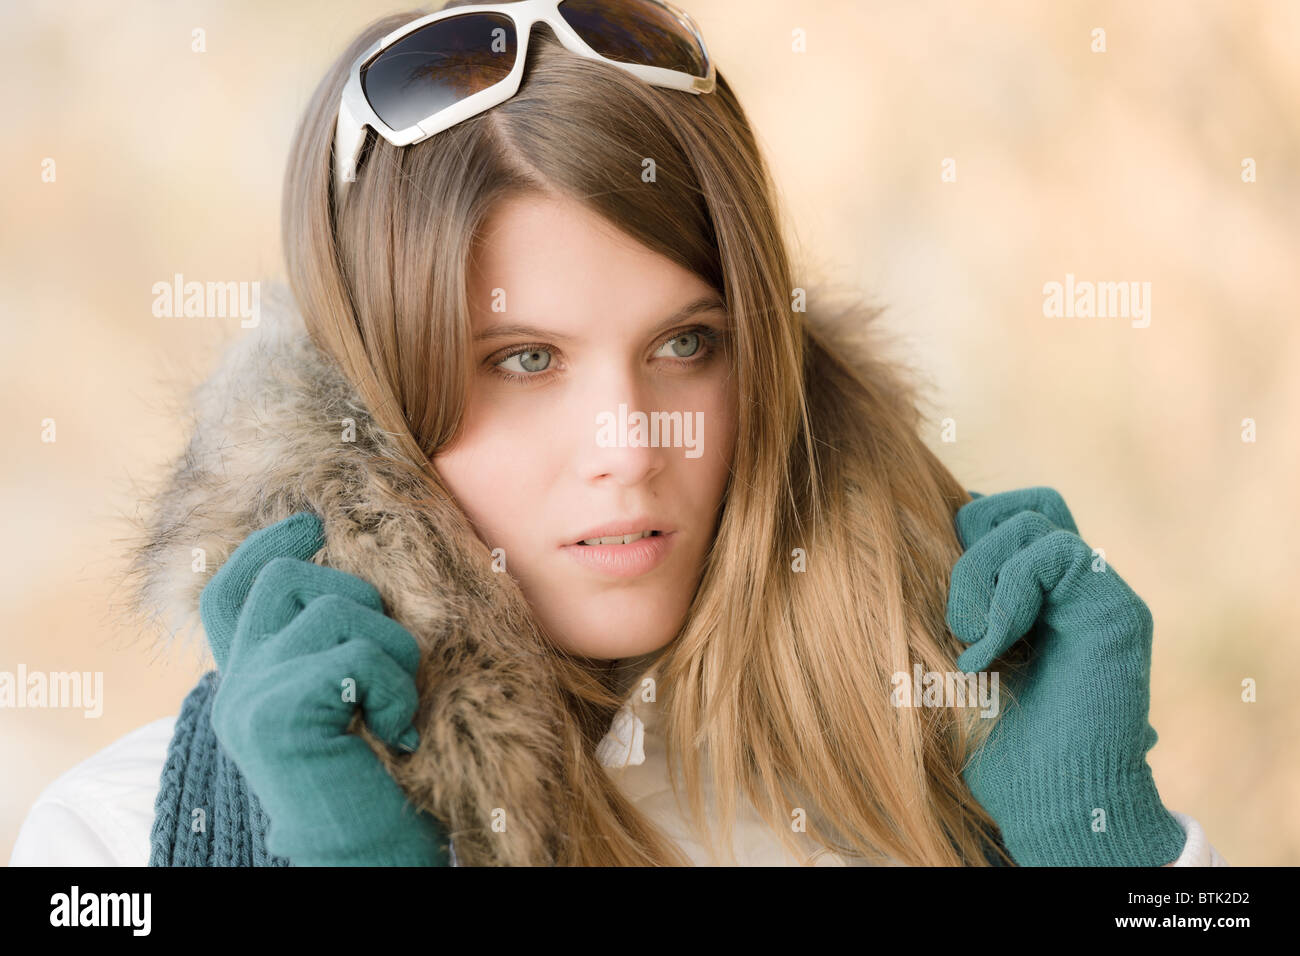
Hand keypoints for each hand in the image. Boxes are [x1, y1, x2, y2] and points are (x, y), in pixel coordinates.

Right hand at [200, 511, 449, 865]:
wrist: (362, 856)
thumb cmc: (369, 782)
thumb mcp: (340, 706)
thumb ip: (323, 654)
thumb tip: (346, 580)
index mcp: (246, 683)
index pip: (231, 592)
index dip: (266, 548)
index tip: (308, 522)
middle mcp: (234, 688)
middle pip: (285, 581)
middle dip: (357, 599)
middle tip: (384, 662)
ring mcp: (249, 698)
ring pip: (335, 609)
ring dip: (392, 651)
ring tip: (395, 706)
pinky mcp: (276, 713)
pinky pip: (357, 654)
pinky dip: (395, 687)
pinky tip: (396, 730)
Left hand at [946, 487, 1185, 865]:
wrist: (1041, 800)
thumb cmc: (990, 743)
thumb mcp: (950, 654)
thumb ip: (952, 599)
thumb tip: (925, 530)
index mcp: (1042, 597)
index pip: (1008, 517)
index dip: (966, 536)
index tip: (945, 604)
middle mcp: (1076, 591)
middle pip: (1025, 506)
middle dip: (972, 544)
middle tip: (957, 620)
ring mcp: (1100, 597)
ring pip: (1035, 521)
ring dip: (982, 574)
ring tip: (971, 639)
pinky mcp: (1117, 612)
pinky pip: (1058, 553)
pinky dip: (1010, 591)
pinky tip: (992, 646)